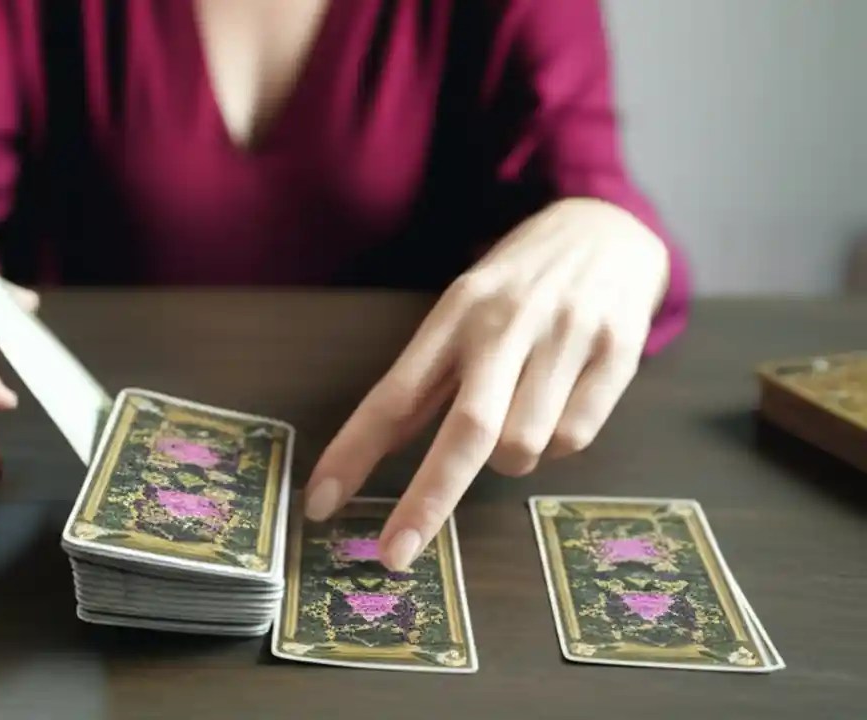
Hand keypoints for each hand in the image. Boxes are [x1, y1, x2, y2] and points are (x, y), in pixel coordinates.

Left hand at [305, 198, 669, 569]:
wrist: (608, 226)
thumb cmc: (518, 283)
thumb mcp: (464, 309)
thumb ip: (430, 377)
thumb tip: (375, 453)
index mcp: (454, 312)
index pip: (394, 395)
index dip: (354, 454)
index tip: (321, 505)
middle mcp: (506, 323)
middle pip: (465, 431)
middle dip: (426, 501)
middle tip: (396, 554)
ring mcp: (566, 337)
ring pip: (524, 447)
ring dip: (511, 459)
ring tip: (521, 412)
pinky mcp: (619, 352)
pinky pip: (576, 438)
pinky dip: (559, 442)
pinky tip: (561, 401)